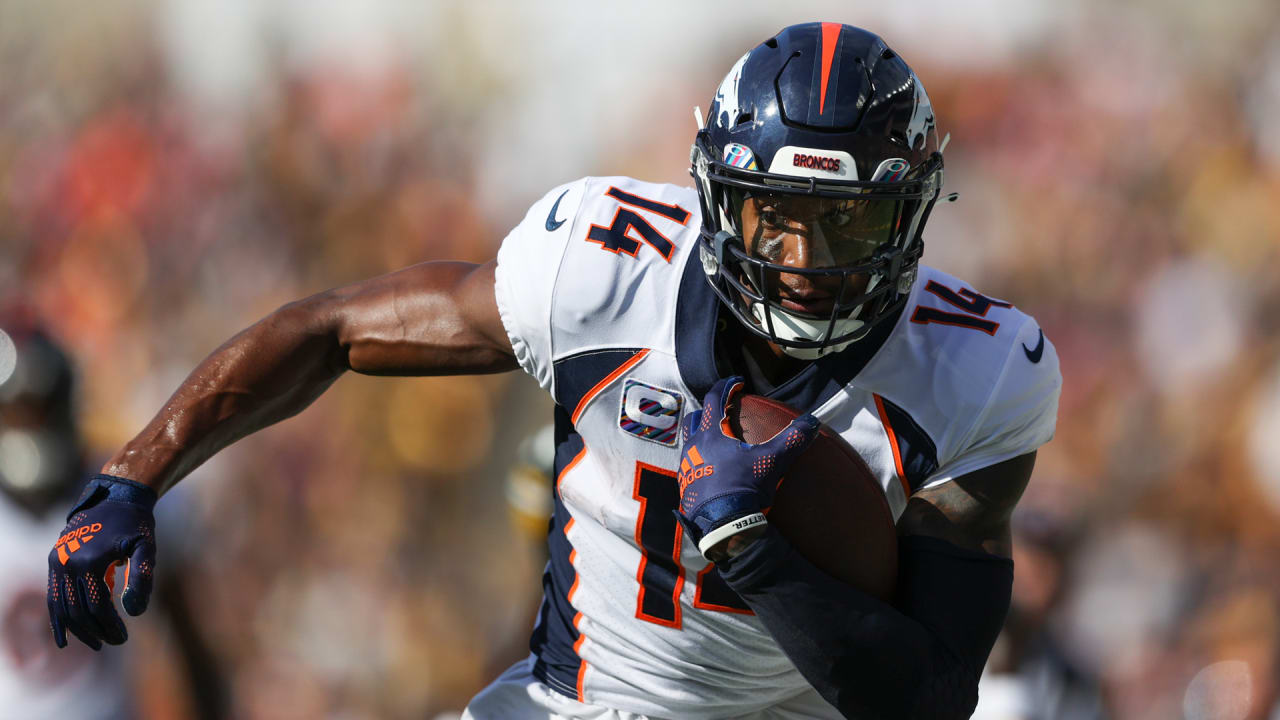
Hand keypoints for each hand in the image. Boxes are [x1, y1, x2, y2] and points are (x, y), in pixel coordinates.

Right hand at [47, 474, 157, 649]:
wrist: (115, 497)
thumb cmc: (135, 524)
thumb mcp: (146, 547)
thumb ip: (143, 577)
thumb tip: (134, 612)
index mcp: (88, 561)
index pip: (96, 606)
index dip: (110, 626)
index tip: (123, 638)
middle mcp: (66, 562)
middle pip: (77, 610)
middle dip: (96, 631)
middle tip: (115, 642)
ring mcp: (57, 562)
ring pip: (61, 607)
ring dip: (77, 630)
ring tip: (96, 643)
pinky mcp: (54, 560)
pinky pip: (53, 596)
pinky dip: (57, 618)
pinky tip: (64, 639)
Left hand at [676, 377, 818, 558]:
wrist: (721, 527)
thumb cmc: (743, 489)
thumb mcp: (772, 462)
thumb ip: (792, 439)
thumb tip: (812, 421)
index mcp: (711, 433)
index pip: (715, 398)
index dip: (727, 386)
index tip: (737, 382)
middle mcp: (694, 446)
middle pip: (697, 417)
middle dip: (711, 409)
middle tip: (726, 410)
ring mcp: (687, 466)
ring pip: (690, 440)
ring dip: (703, 434)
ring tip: (720, 439)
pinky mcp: (686, 485)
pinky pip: (690, 463)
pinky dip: (701, 457)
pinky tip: (714, 468)